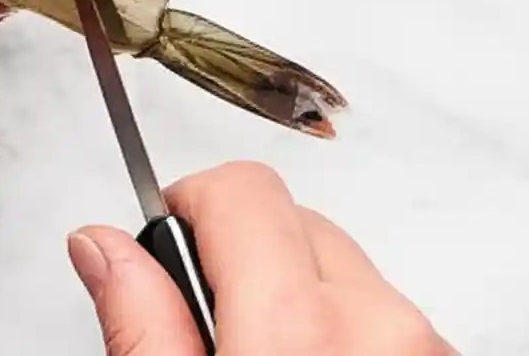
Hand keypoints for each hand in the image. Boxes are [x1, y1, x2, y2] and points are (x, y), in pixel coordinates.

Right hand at [68, 161, 458, 354]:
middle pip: (296, 222)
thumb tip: (101, 243)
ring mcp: (427, 347)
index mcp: (300, 329)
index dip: (189, 208)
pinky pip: (387, 314)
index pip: (240, 188)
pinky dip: (347, 332)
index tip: (169, 252)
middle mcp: (383, 326)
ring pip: (344, 270)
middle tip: (212, 333)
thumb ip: (143, 326)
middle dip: (243, 258)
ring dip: (299, 300)